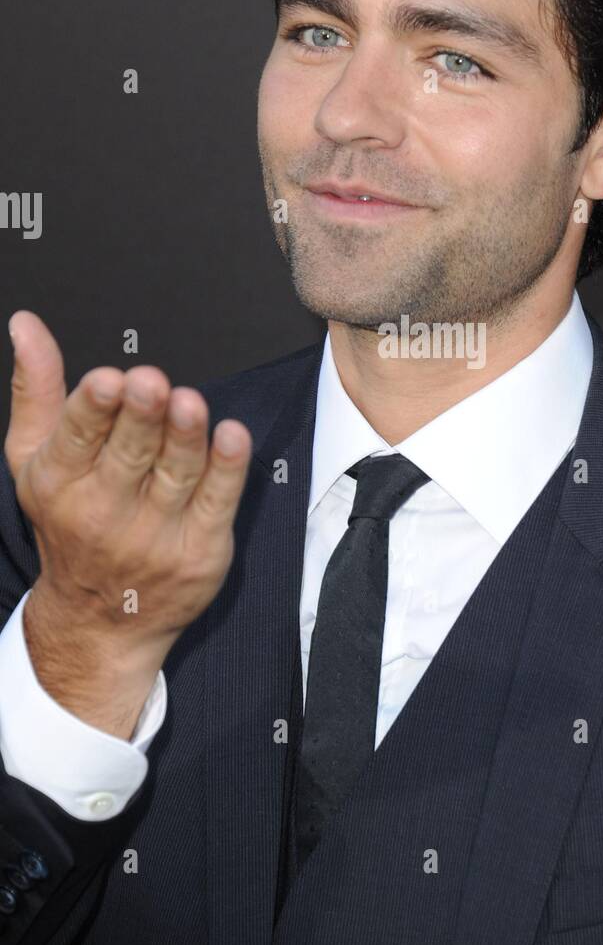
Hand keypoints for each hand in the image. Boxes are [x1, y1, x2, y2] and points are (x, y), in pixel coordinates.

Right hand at [4, 310, 252, 736]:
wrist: (100, 620)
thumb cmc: (70, 519)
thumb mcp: (36, 458)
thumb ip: (38, 389)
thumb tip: (27, 324)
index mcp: (61, 481)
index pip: (77, 438)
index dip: (94, 409)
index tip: (108, 380)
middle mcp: (104, 511)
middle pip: (129, 455)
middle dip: (141, 417)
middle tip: (152, 382)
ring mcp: (156, 535)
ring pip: (176, 475)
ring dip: (185, 437)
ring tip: (190, 403)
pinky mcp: (200, 551)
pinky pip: (218, 503)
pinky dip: (228, 470)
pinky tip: (232, 436)